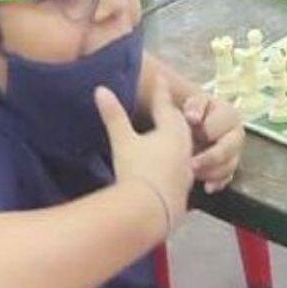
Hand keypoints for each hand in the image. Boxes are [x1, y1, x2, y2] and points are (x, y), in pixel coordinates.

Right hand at [96, 85, 193, 221]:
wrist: (150, 209)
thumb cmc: (136, 170)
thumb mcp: (122, 140)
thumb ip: (113, 115)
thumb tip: (100, 89)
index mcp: (171, 131)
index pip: (165, 105)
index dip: (161, 91)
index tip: (162, 78)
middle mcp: (184, 146)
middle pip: (180, 124)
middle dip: (172, 113)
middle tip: (167, 105)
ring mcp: (186, 167)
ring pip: (184, 145)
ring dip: (177, 136)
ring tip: (170, 132)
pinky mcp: (184, 185)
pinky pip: (183, 165)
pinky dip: (176, 159)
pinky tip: (171, 164)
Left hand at [181, 92, 242, 193]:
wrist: (193, 121)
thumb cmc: (192, 109)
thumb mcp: (193, 101)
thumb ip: (195, 105)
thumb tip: (192, 117)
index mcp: (229, 115)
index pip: (223, 125)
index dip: (206, 130)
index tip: (190, 132)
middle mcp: (236, 134)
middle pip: (229, 149)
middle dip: (210, 157)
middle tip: (191, 163)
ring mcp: (234, 152)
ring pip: (229, 166)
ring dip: (211, 172)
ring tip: (192, 172)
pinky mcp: (228, 167)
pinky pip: (228, 178)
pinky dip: (218, 183)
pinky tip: (207, 187)